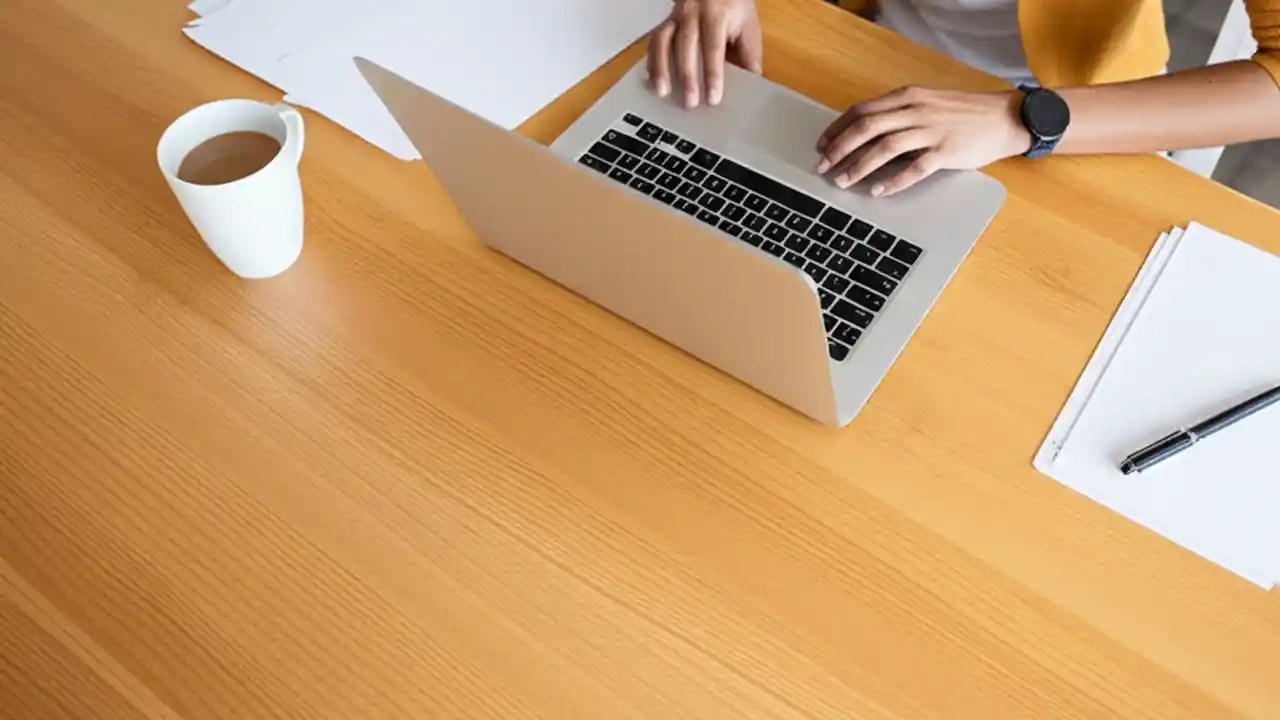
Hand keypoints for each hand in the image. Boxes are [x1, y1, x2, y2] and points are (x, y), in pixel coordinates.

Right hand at [647, 0, 762, 107]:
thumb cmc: (733, 7)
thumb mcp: (748, 26)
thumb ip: (750, 55)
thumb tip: (751, 86)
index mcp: (717, 14)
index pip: (714, 47)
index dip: (712, 74)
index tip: (713, 97)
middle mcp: (693, 13)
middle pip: (686, 45)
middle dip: (687, 76)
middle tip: (689, 102)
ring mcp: (676, 16)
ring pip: (663, 41)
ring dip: (661, 68)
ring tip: (662, 92)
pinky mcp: (665, 22)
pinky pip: (654, 41)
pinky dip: (651, 62)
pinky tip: (652, 80)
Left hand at [815, 86, 1031, 196]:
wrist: (1005, 118)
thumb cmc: (964, 114)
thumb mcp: (927, 104)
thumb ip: (898, 114)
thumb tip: (863, 135)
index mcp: (908, 96)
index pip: (862, 110)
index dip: (837, 128)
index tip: (821, 145)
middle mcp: (916, 110)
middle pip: (867, 127)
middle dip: (840, 148)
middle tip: (823, 166)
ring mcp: (932, 130)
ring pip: (885, 146)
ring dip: (860, 165)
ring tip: (843, 181)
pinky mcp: (947, 151)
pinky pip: (915, 167)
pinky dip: (894, 180)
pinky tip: (879, 190)